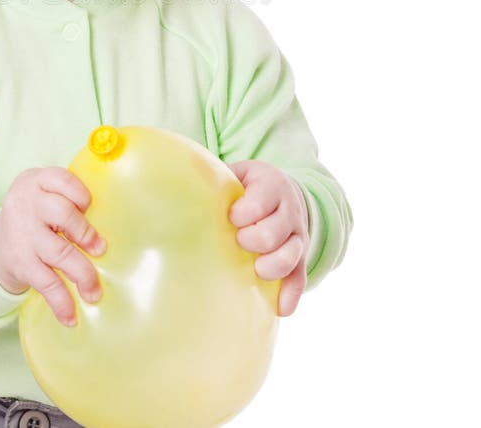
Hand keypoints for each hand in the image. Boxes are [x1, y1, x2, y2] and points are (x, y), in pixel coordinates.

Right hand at [0, 167, 105, 326]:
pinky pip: (45, 283)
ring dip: (82, 273)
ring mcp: (23, 235)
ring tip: (94, 291)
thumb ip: (70, 197)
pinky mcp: (20, 263)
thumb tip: (112, 220)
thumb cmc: (36, 212)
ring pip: (58, 252)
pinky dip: (61, 301)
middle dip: (85, 233)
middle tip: (100, 250)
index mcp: (36, 181)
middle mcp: (27, 205)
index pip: (62, 180)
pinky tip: (71, 316)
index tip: (90, 206)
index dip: (80, 194)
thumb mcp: (45, 192)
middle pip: (62, 214)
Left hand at [226, 159, 308, 316]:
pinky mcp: (300, 258)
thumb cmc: (248, 186)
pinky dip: (291, 294)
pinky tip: (279, 307)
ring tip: (255, 269)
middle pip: (275, 231)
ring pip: (290, 256)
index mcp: (271, 184)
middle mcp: (289, 210)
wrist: (284, 192)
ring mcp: (297, 235)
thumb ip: (213, 176)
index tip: (231, 217)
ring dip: (270, 267)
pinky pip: (300, 278)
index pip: (261, 200)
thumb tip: (180, 178)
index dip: (243, 213)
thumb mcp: (236, 173)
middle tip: (239, 240)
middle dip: (253, 240)